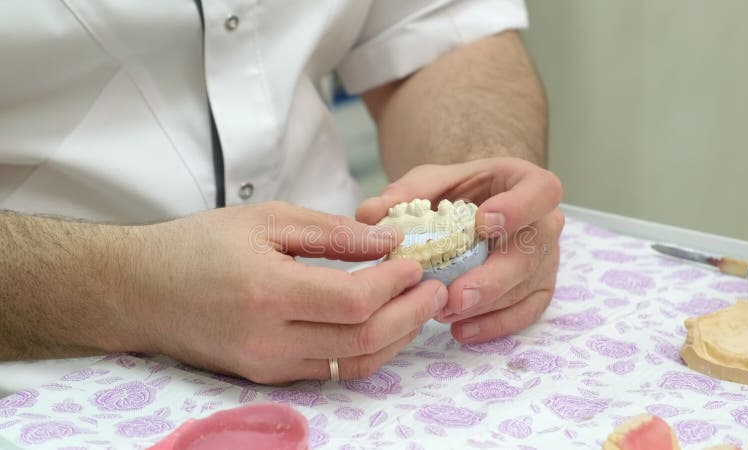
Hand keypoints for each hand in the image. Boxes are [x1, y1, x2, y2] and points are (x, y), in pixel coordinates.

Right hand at [123, 201, 446, 383]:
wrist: (139, 290)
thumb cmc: (197, 245)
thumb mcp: (266, 219)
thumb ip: (332, 233)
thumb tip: (388, 240)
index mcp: (268, 292)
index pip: (356, 300)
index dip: (396, 283)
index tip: (416, 262)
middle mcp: (270, 340)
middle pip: (364, 340)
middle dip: (411, 315)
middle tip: (436, 289)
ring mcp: (268, 366)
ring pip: (354, 365)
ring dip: (396, 338)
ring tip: (419, 308)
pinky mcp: (267, 377)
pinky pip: (332, 373)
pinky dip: (366, 352)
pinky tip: (383, 326)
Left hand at [357, 157, 563, 342]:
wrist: (472, 210)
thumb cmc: (455, 192)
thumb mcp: (428, 183)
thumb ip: (403, 194)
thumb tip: (369, 214)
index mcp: (526, 183)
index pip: (542, 191)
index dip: (519, 208)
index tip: (484, 222)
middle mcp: (545, 222)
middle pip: (533, 251)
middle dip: (493, 278)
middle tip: (454, 295)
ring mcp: (545, 259)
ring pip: (527, 288)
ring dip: (486, 306)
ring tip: (443, 314)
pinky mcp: (537, 290)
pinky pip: (524, 314)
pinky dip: (493, 326)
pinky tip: (460, 332)